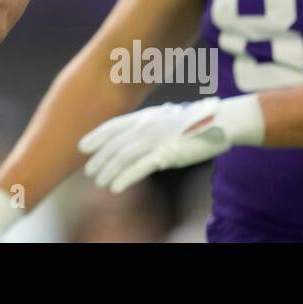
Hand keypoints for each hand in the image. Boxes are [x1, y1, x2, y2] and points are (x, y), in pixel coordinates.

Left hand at [78, 95, 263, 192]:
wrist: (219, 120)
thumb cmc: (194, 119)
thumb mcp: (166, 117)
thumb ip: (149, 124)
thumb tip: (135, 134)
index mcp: (144, 116)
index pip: (113, 126)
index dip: (95, 136)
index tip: (82, 147)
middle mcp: (145, 125)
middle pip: (114, 144)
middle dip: (99, 159)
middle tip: (89, 171)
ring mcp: (155, 138)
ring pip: (122, 157)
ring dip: (108, 171)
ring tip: (100, 183)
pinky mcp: (166, 153)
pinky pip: (139, 168)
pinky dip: (124, 178)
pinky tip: (115, 188)